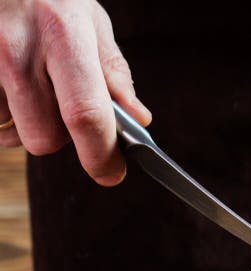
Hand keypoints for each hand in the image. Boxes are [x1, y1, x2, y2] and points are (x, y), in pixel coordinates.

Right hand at [0, 0, 149, 184]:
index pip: (84, 115)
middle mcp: (17, 50)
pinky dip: (4, 113)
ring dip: (29, 124)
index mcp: (62, 35)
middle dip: (62, 136)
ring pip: (13, 134)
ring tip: (33, 86)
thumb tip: (138, 119)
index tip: (112, 172)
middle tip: (66, 107)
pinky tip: (10, 85)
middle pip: (44, 138)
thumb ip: (113, 72)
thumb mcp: (89, 19)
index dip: (100, 155)